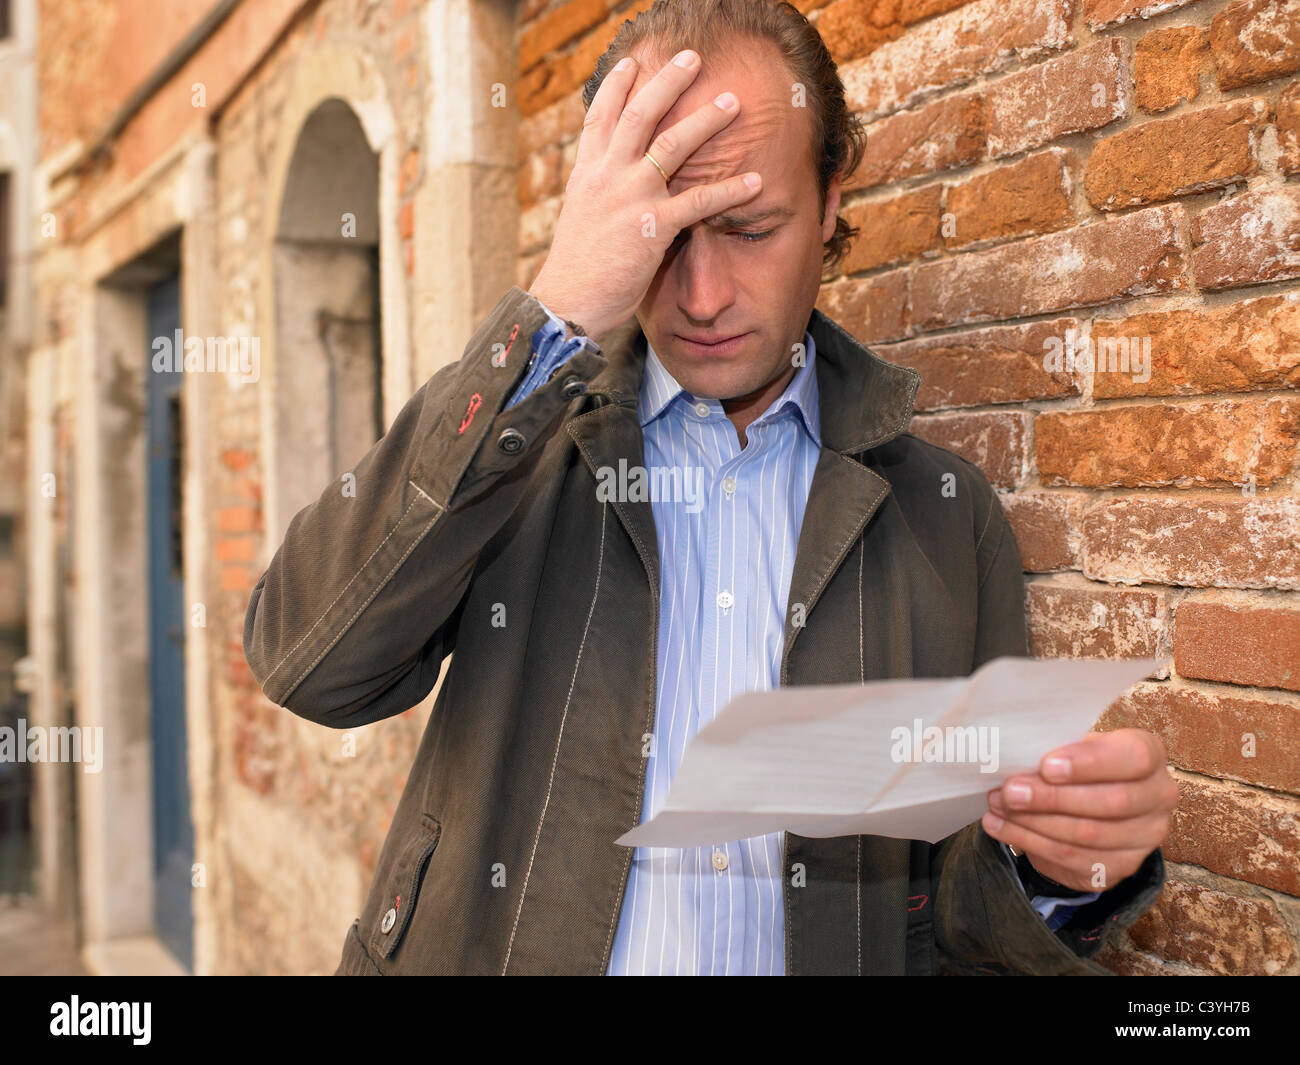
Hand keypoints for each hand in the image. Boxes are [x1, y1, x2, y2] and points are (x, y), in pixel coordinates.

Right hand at [528, 48, 762, 344]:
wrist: (567, 303)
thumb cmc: (577, 271)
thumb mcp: (582, 220)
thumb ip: (600, 195)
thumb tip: (613, 186)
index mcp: (587, 174)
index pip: (600, 118)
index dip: (616, 87)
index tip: (631, 62)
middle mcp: (607, 176)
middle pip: (640, 114)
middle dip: (668, 81)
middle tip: (693, 59)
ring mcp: (630, 197)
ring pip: (672, 144)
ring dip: (706, 119)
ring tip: (732, 102)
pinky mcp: (652, 226)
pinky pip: (699, 201)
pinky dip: (730, 190)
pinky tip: (756, 181)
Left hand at [981, 729, 1178, 892]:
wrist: (1092, 805)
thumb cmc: (1080, 765)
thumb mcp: (1075, 746)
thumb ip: (1058, 748)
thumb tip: (1015, 756)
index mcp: (1150, 754)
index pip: (1133, 758)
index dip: (1089, 763)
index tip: (1046, 766)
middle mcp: (1159, 796)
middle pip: (1111, 803)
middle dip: (1052, 798)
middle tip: (1010, 791)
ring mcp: (1146, 836)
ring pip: (1088, 834)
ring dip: (1034, 822)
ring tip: (998, 807)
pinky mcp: (1122, 865)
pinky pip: (1074, 858)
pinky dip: (1030, 842)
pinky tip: (1000, 827)